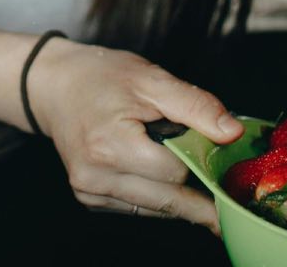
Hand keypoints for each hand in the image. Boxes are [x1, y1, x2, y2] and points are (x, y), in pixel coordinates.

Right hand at [27, 37, 243, 230]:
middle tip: (230, 194)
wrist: (53, 85)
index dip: (201, 161)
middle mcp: (94, 176)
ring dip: (181, 199)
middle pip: (167, 200)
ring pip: (155, 209)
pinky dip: (158, 197)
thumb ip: (195, 105)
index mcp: (109, 145)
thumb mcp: (151, 79)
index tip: (223, 159)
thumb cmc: (100, 77)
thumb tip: (233, 132)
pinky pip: (138, 207)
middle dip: (201, 194)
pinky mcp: (90, 199)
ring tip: (205, 188)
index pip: (174, 171)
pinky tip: (166, 181)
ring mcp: (89, 191)